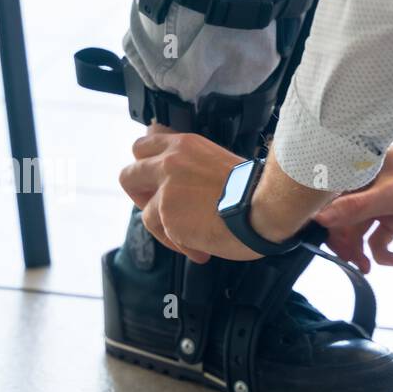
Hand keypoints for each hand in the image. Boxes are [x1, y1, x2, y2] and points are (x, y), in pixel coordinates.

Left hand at [118, 125, 260, 262]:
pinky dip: (179, 244)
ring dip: (165, 229)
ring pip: (145, 212)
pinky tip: (200, 248)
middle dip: (139, 195)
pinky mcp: (166, 214)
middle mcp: (169, 163)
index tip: (153, 179)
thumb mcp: (218, 161)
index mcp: (184, 146)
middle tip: (158, 207)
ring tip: (193, 238)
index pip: (145, 144)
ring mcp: (165, 189)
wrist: (263, 205)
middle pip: (128, 174)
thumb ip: (192, 166)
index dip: (145, 164)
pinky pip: (161, 234)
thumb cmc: (252, 189)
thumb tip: (181, 181)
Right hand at [315, 129, 392, 271]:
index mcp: (363, 168)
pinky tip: (392, 261)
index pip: (331, 194)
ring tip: (365, 267)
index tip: (320, 238)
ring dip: (361, 250)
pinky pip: (381, 238)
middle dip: (345, 240)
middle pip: (343, 217)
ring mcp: (384, 202)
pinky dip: (383, 252)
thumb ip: (354, 208)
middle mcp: (370, 185)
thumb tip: (319, 218)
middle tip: (349, 259)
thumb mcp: (391, 194)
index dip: (324, 217)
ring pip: (361, 230)